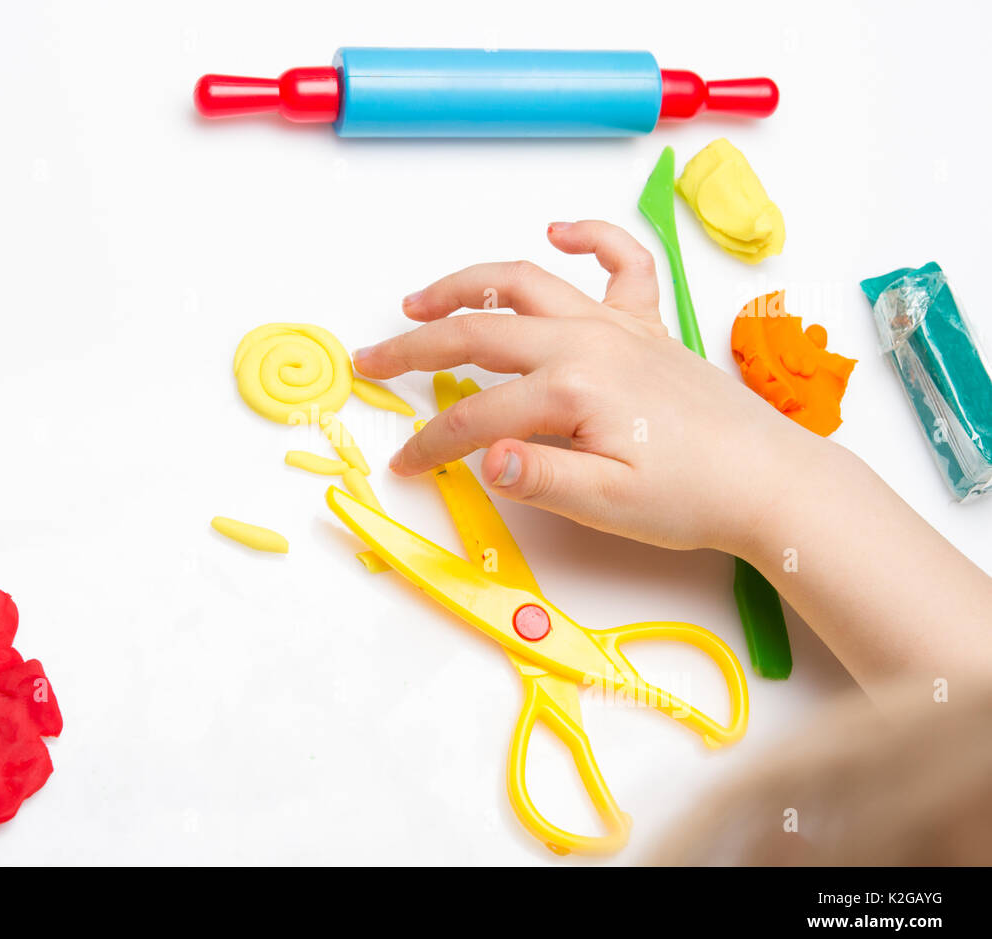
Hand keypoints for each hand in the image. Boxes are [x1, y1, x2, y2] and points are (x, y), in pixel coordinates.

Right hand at [352, 220, 818, 554]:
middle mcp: (588, 343)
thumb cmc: (695, 495)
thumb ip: (541, 478)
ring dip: (465, 286)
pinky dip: (588, 238)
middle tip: (371, 360)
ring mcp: (616, 327)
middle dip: (414, 347)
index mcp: (574, 389)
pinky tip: (557, 232)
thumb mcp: (610, 505)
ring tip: (420, 300)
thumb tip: (485, 458)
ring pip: (523, 285)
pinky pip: (618, 263)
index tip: (406, 464)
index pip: (477, 417)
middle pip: (478, 335)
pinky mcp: (644, 326)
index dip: (432, 443)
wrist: (768, 481)